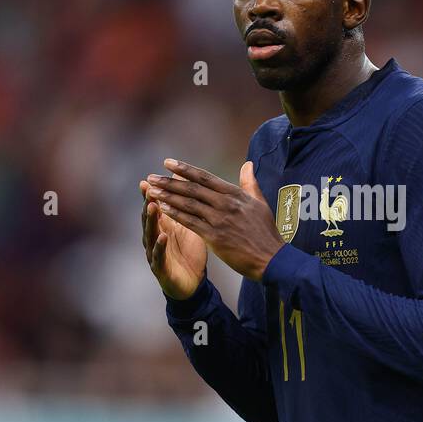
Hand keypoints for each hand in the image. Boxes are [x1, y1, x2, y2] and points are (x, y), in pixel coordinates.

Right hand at [140, 178, 207, 299]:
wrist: (192, 283)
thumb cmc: (189, 251)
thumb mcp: (189, 226)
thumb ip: (187, 207)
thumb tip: (190, 183)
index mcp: (164, 225)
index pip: (156, 205)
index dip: (153, 192)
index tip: (152, 176)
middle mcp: (156, 236)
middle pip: (150, 216)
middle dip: (148, 201)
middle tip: (148, 187)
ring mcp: (156, 252)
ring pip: (150, 233)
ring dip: (151, 220)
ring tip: (152, 206)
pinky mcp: (161, 268)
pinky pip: (158, 256)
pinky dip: (159, 246)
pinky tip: (162, 237)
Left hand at [145, 159, 283, 281]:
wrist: (271, 258)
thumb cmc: (266, 232)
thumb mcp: (260, 203)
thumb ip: (250, 183)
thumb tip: (248, 164)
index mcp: (235, 195)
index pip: (205, 178)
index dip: (185, 169)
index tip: (168, 162)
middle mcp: (226, 204)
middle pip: (192, 189)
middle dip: (169, 182)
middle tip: (151, 176)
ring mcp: (220, 220)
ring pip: (188, 204)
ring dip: (167, 196)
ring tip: (151, 190)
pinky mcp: (215, 237)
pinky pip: (190, 223)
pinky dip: (175, 214)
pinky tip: (162, 208)